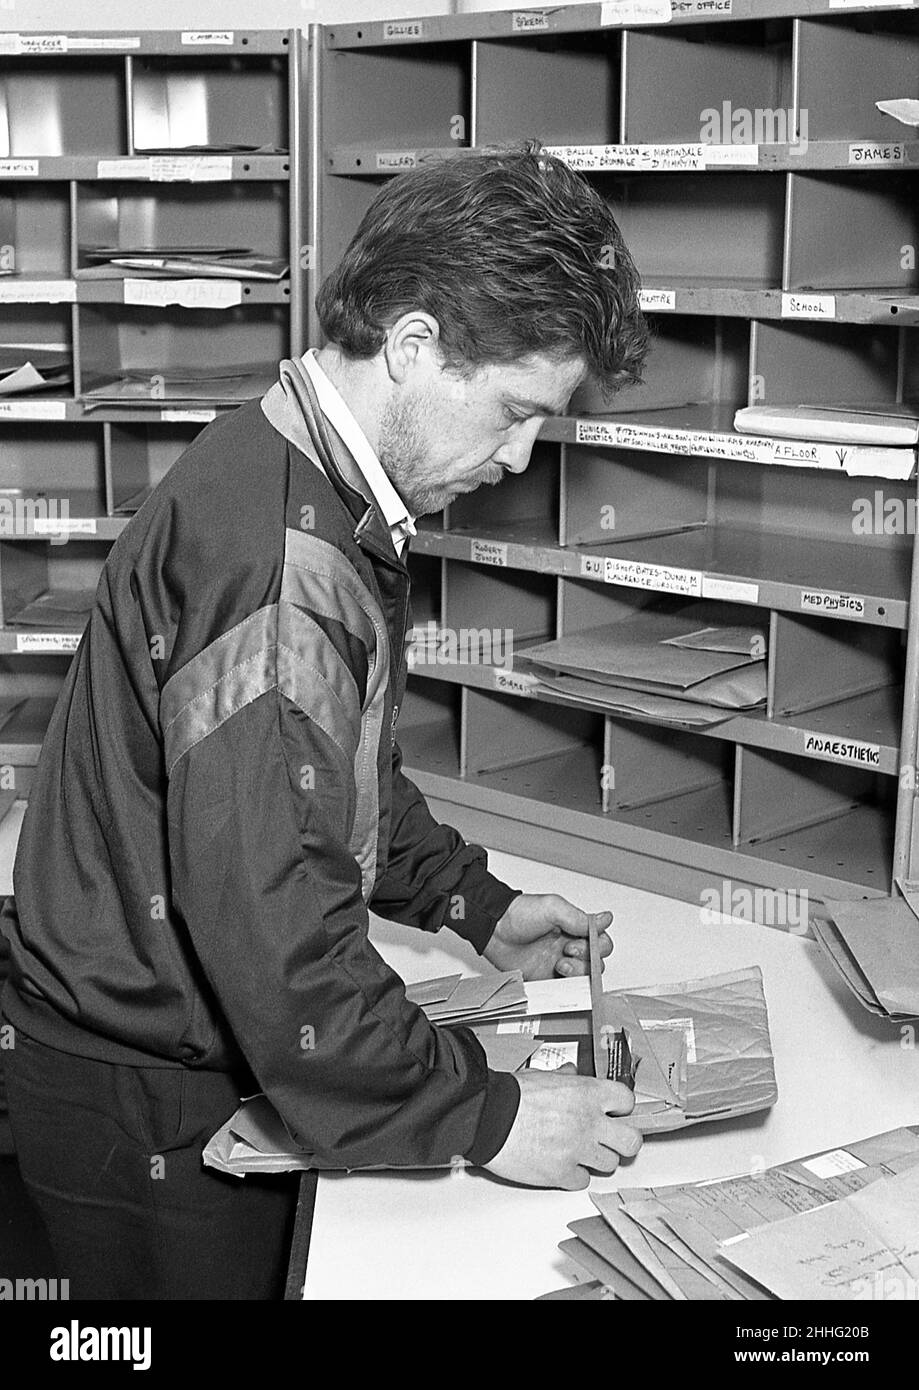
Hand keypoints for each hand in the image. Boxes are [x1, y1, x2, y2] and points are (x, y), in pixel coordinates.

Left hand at [483, 894, 612, 980]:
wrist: (494, 929)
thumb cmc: (519, 914)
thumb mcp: (553, 907)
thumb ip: (579, 918)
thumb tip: (605, 920)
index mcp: (574, 928)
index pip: (601, 941)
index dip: (599, 944)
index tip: (588, 939)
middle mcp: (569, 947)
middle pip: (596, 961)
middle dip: (588, 958)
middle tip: (569, 950)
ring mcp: (559, 964)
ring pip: (584, 977)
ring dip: (577, 972)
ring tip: (560, 963)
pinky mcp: (547, 979)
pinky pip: (565, 989)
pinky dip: (566, 986)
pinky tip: (556, 975)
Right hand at [484, 1070, 641, 1189]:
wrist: (487, 1117)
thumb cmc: (511, 1096)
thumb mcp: (543, 1075)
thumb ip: (566, 1077)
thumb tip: (572, 1074)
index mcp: (588, 1093)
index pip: (627, 1101)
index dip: (621, 1107)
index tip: (614, 1112)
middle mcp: (590, 1123)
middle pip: (631, 1141)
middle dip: (622, 1140)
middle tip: (610, 1139)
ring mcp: (579, 1150)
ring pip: (610, 1164)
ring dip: (596, 1159)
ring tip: (579, 1151)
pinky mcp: (563, 1174)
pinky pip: (583, 1181)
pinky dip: (573, 1175)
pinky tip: (561, 1164)